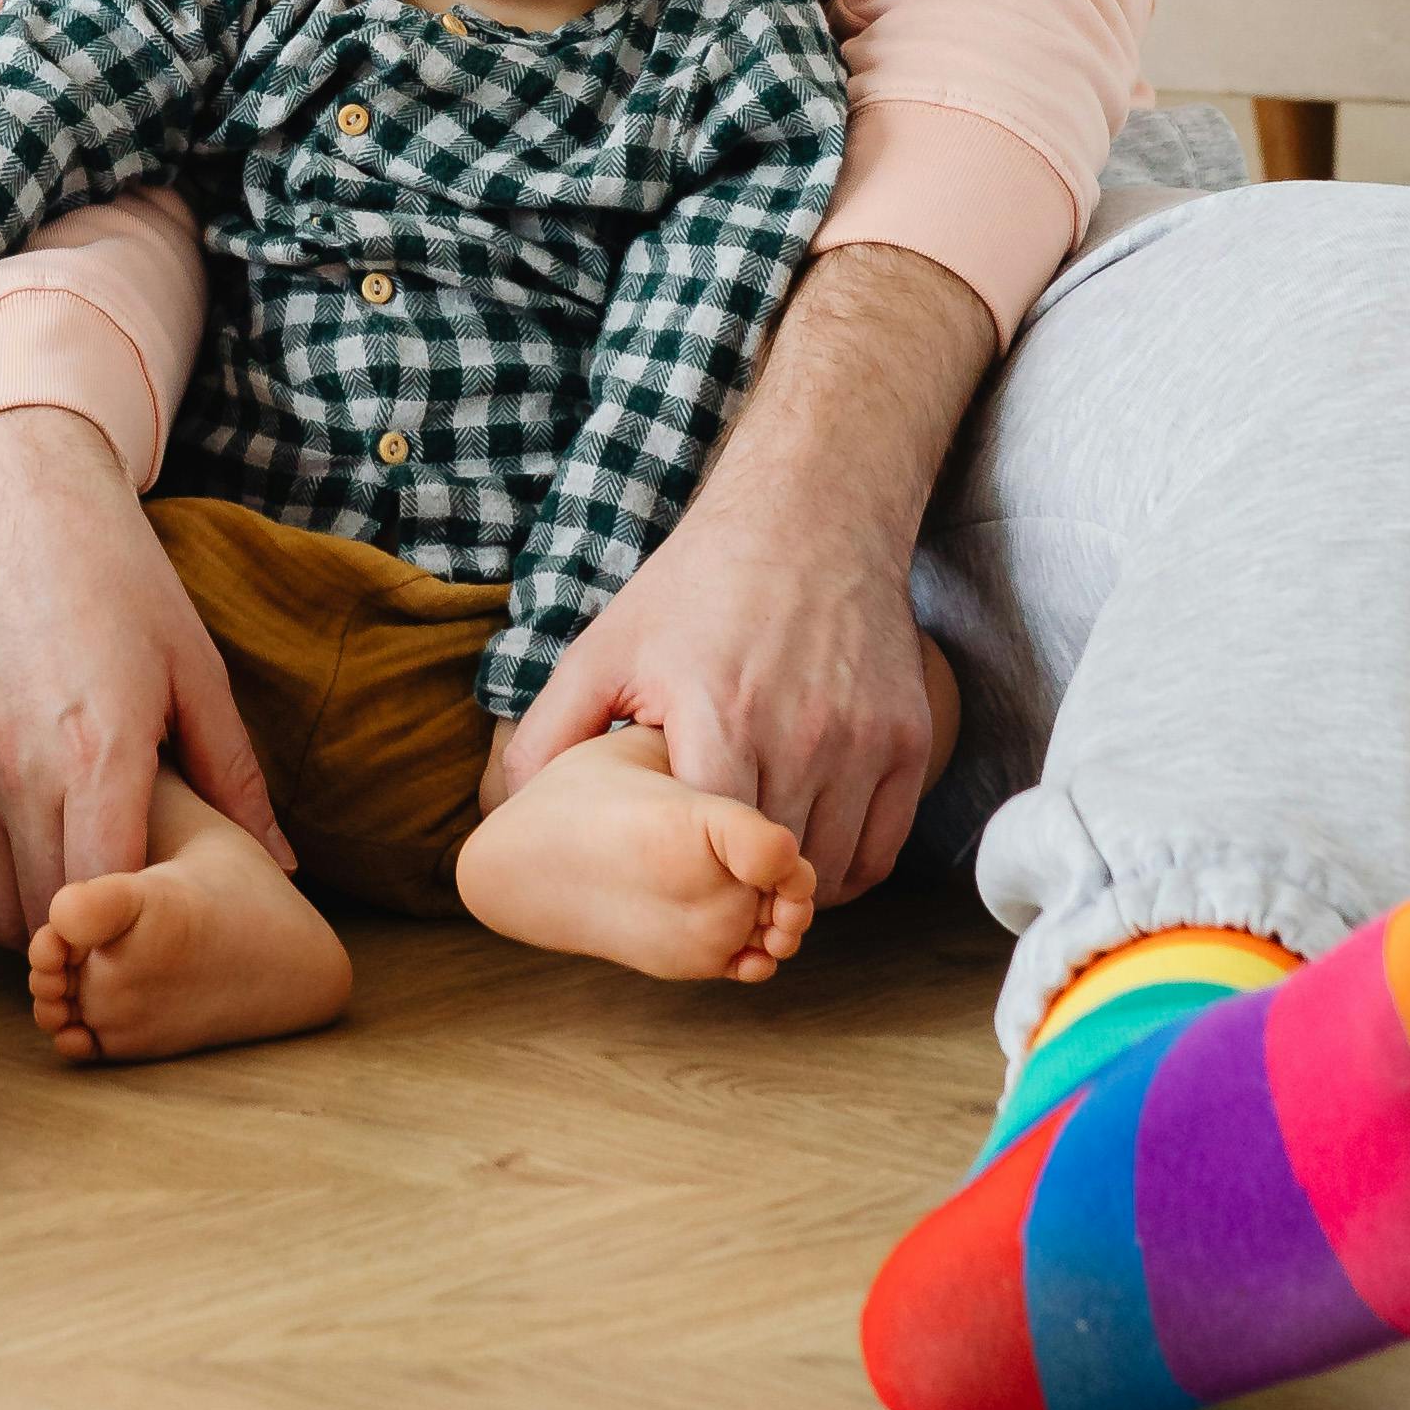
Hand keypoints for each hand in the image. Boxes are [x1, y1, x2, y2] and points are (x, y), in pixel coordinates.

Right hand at [0, 403, 294, 946]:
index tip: (161, 919)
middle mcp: (17, 774)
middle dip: (91, 931)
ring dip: (39, 909)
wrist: (16, 501)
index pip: (105, 901)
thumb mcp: (195, 669)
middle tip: (128, 910)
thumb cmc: (120, 578)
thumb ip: (233, 777)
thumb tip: (279, 865)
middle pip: (47, 919)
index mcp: (98, 756)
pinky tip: (34, 836)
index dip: (133, 927)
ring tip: (82, 872)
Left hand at [484, 243, 993, 906]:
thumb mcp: (608, 647)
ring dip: (790, 884)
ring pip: (829, 873)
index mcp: (718, 721)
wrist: (809, 515)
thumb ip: (548, 730)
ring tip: (752, 869)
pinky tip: (806, 845)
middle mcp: (801, 739)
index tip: (667, 890)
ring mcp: (863, 743)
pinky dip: (846, 866)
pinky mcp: (909, 741)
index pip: (709, 856)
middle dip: (736, 892)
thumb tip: (500, 807)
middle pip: (770, 872)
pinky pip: (882, 848)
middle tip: (708, 894)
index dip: (688, 888)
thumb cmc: (699, 584)